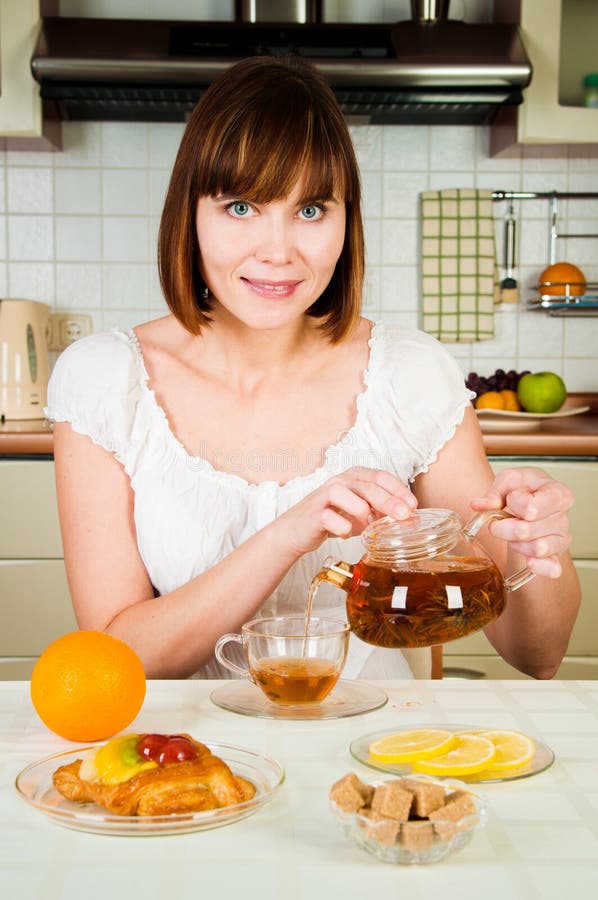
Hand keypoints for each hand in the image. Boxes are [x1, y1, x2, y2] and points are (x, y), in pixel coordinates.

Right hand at [277, 466, 416, 556]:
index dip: (398, 490)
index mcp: (354, 477)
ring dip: (362, 511)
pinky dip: (342, 527)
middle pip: (367, 486)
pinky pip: (329, 518)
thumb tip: (411, 518)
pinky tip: (346, 533)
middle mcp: (339, 481)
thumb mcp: (362, 513)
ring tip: (368, 526)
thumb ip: (382, 511)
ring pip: (346, 494)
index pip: (380, 476)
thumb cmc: (333, 518)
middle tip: (405, 515)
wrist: (298, 530)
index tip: (413, 505)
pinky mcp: (314, 514)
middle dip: (389, 501)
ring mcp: (324, 496)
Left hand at [470, 466, 573, 577]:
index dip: (513, 502)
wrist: (534, 502)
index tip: (512, 498)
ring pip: (536, 549)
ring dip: (514, 543)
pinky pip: (552, 568)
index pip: (531, 506)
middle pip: (526, 530)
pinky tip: (528, 561)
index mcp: (558, 494)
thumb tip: (479, 505)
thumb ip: (495, 492)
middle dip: (504, 527)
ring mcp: (561, 540)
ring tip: (513, 534)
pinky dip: (537, 566)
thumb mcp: (509, 481)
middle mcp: (563, 518)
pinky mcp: (556, 557)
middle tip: (500, 522)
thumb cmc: (526, 490)